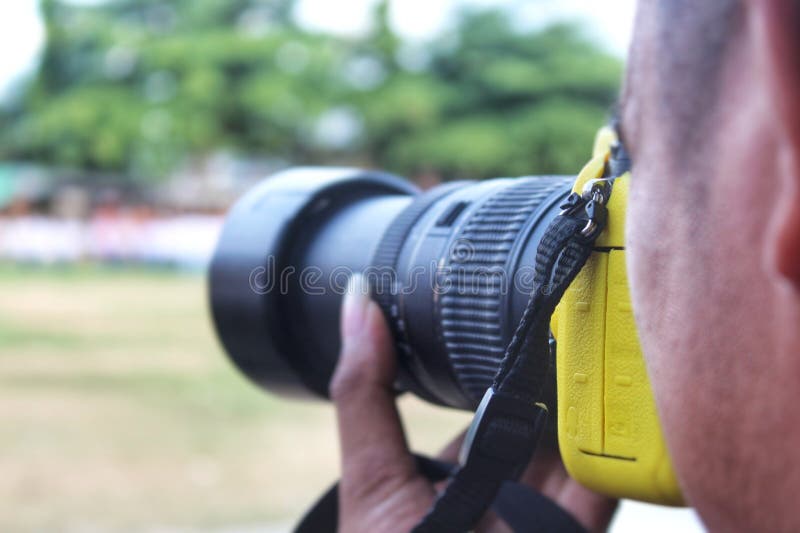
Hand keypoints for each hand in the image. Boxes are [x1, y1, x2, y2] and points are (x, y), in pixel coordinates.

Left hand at [330, 275, 617, 531]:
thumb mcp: (371, 483)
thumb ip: (365, 395)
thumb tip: (354, 299)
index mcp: (452, 474)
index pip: (481, 401)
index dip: (495, 356)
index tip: (505, 303)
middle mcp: (501, 489)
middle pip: (535, 415)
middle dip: (547, 370)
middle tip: (558, 307)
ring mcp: (541, 510)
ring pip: (576, 438)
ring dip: (587, 394)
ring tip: (592, 331)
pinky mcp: (575, 530)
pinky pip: (611, 477)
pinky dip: (624, 437)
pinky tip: (625, 387)